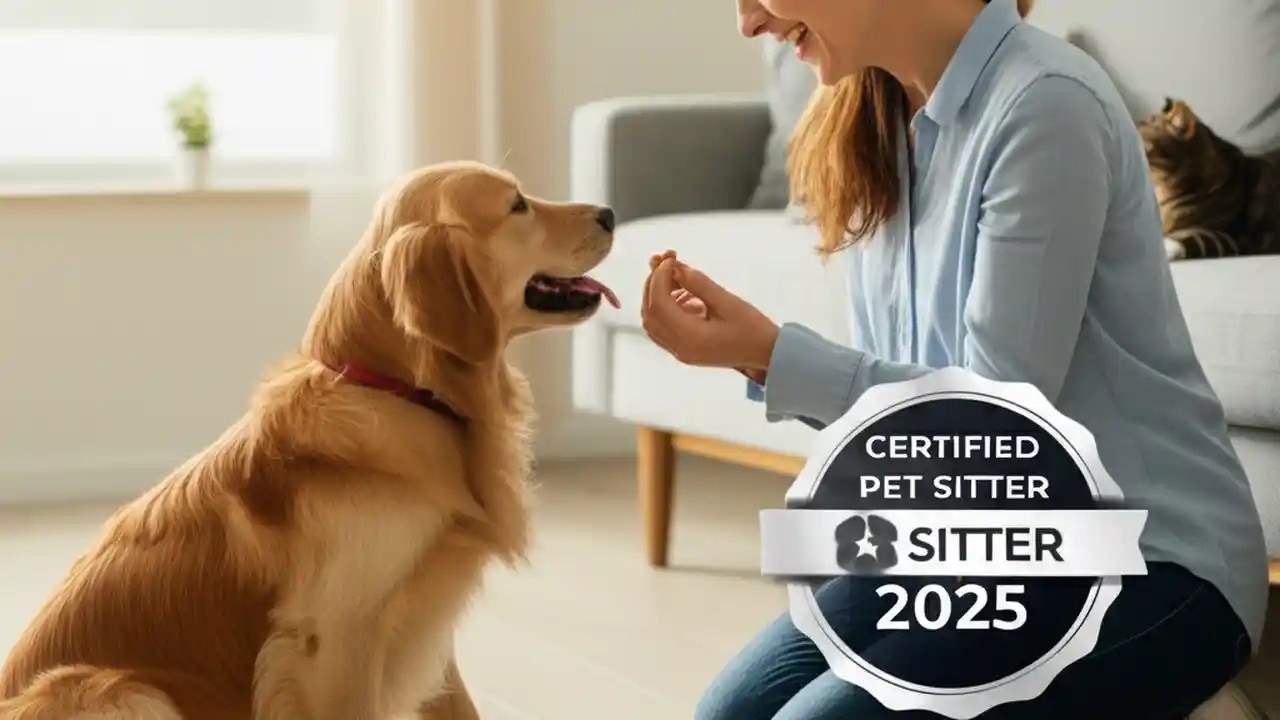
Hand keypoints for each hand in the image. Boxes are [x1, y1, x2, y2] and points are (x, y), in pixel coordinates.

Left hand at [641, 254, 778, 375]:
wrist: (767, 354)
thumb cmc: (753, 330)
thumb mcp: (728, 302)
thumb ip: (700, 285)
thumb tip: (676, 268)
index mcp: (690, 338)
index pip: (659, 304)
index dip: (658, 278)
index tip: (670, 259)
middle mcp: (680, 348)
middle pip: (650, 313)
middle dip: (654, 284)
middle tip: (668, 261)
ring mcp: (680, 352)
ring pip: (653, 321)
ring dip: (658, 295)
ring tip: (678, 277)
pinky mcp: (685, 350)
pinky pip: (663, 328)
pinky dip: (666, 308)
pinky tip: (684, 295)